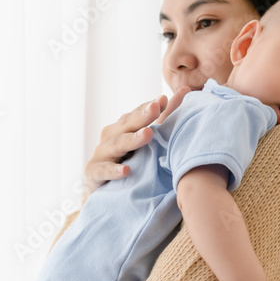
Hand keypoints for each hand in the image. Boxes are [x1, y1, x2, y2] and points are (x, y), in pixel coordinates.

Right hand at [83, 86, 191, 202]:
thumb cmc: (129, 160)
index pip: (138, 113)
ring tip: (147, 134)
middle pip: (127, 124)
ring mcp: (101, 154)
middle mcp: (111, 136)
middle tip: (155, 108)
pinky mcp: (93, 173)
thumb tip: (186, 89)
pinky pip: (103, 171)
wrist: (105, 191)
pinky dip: (114, 170)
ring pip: (117, 145)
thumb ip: (165, 117)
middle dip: (141, 116)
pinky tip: (126, 170)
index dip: (149, 106)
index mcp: (124, 127)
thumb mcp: (145, 139)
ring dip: (132, 140)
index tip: (163, 99)